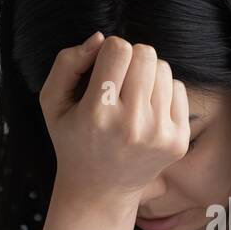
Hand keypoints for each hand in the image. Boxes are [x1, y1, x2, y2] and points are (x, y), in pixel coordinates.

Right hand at [39, 32, 189, 205]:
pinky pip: (178, 89)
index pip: (119, 49)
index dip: (109, 52)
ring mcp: (159, 135)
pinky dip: (162, 92)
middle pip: (146, 54)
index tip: (103, 69)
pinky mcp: (178, 141)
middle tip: (119, 81)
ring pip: (163, 69)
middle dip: (131, 59)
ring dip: (147, 75)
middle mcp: (131, 125)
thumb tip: (101, 38)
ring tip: (132, 97)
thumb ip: (67, 63)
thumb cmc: (73, 139)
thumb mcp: (52, 102)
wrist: (100, 190)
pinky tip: (146, 111)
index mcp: (98, 113)